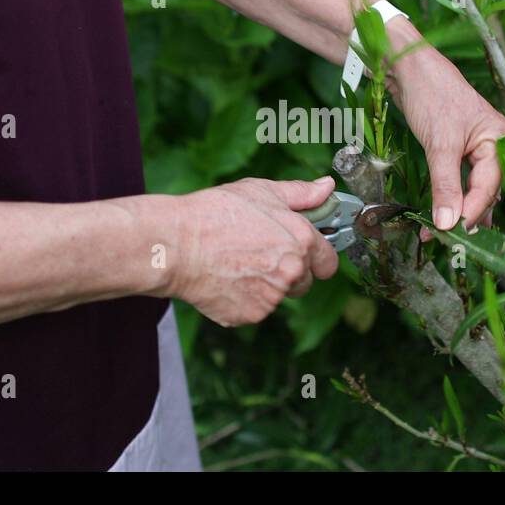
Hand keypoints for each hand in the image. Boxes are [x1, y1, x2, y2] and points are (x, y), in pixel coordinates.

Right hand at [167, 177, 339, 326]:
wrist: (175, 245)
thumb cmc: (215, 213)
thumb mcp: (261, 192)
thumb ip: (301, 194)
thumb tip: (327, 188)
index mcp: (301, 241)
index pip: (328, 261)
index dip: (316, 256)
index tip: (303, 252)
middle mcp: (292, 272)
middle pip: (305, 282)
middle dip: (290, 272)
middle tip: (259, 254)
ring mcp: (272, 297)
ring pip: (279, 296)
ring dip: (266, 286)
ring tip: (236, 263)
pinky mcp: (250, 315)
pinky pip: (255, 310)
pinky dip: (243, 300)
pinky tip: (225, 279)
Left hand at [389, 39, 504, 232]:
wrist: (407, 67)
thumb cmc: (431, 95)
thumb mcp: (440, 144)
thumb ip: (445, 185)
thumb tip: (448, 224)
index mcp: (500, 140)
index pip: (491, 186)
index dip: (472, 210)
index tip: (454, 232)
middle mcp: (493, 145)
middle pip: (485, 190)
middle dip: (466, 216)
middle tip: (446, 240)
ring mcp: (474, 148)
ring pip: (471, 188)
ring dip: (456, 210)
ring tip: (440, 234)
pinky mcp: (456, 149)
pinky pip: (458, 180)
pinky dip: (449, 196)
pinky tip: (440, 215)